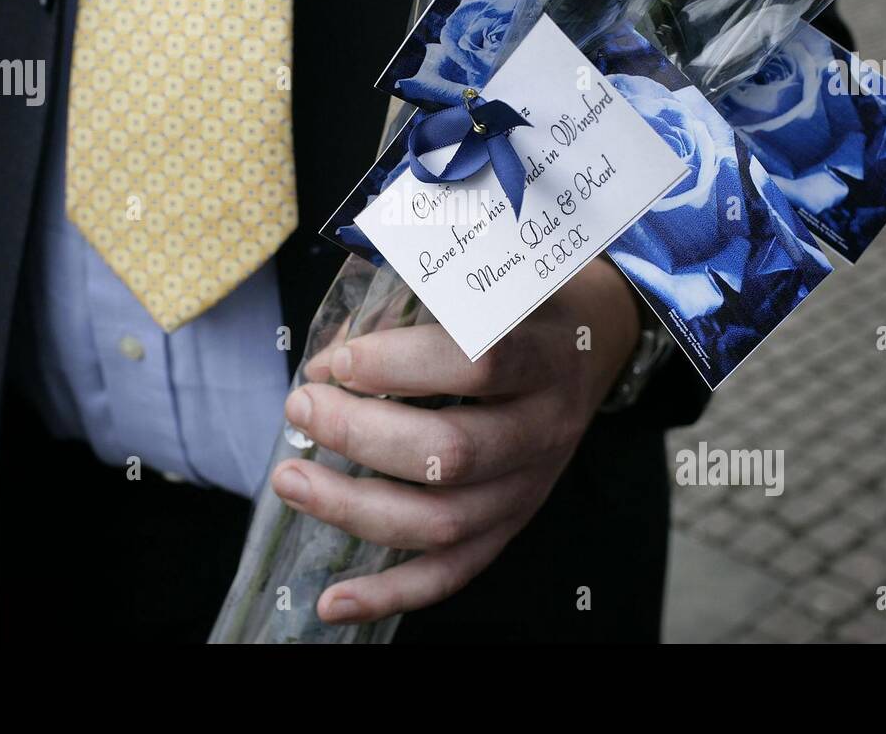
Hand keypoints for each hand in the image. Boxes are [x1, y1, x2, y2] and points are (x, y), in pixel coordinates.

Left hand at [273, 257, 639, 624]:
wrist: (594, 342)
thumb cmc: (521, 304)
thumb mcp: (485, 283)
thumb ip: (411, 308)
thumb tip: (325, 365)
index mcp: (543, 356)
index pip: (477, 364)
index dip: (398, 365)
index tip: (338, 361)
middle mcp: (544, 427)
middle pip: (453, 453)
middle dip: (360, 436)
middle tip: (301, 408)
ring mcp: (530, 486)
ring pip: (443, 521)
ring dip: (354, 508)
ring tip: (291, 481)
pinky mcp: (512, 526)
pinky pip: (452, 573)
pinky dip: (389, 594)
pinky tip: (331, 601)